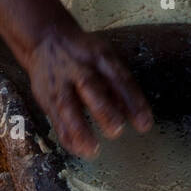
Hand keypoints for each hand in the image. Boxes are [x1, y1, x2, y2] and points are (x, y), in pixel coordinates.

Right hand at [25, 26, 152, 158]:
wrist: (46, 40)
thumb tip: (136, 112)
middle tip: (117, 130)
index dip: (133, 101)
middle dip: (103, 110)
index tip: (144, 124)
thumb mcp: (104, 57)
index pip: (118, 78)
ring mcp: (60, 83)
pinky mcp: (47, 98)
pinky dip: (66, 136)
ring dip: (80, 129)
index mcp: (99, 57)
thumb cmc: (84, 54)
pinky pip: (55, 118)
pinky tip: (78, 149)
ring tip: (92, 150)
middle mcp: (79, 69)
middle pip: (90, 87)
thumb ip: (118, 84)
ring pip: (68, 106)